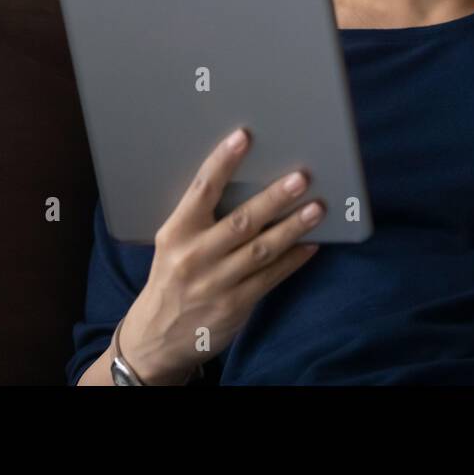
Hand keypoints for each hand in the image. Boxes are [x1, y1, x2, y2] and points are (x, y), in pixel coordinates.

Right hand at [118, 127, 324, 383]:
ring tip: (318, 208)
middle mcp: (194, 257)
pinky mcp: (235, 305)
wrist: (155, 338)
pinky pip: (271, 277)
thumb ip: (201, 218)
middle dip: (274, 198)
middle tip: (301, 177)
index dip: (222, 162)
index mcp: (175, 233)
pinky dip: (294, 259)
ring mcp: (216, 283)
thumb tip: (246, 182)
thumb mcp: (173, 244)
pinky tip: (312, 243)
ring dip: (293, 227)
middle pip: (241, 222)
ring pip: (262, 250)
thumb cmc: (172, 277)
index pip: (200, 190)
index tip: (243, 137)